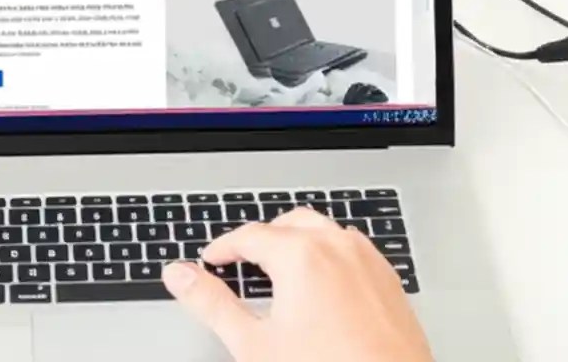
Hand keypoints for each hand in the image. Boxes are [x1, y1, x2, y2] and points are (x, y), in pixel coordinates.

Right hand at [162, 207, 431, 361]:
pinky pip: (351, 249)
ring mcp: (368, 261)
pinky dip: (328, 255)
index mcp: (301, 255)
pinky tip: (321, 287)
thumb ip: (211, 303)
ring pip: (323, 231)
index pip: (249, 235)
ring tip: (279, 272)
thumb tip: (179, 275)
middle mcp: (337, 247)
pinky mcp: (388, 278)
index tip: (213, 260)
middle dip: (261, 240)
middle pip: (287, 224)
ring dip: (296, 242)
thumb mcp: (254, 343)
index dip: (224, 248)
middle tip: (241, 262)